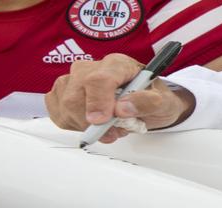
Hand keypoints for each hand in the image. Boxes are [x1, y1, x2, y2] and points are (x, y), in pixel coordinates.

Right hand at [45, 54, 194, 143]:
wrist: (146, 102)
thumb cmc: (152, 98)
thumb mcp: (163, 101)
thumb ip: (147, 102)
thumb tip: (122, 109)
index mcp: (116, 64)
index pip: (98, 80)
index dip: (98, 103)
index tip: (102, 121)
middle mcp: (90, 68)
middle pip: (75, 97)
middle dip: (94, 124)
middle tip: (116, 130)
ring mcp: (72, 79)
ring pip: (65, 107)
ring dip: (87, 127)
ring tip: (109, 126)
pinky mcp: (62, 92)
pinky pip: (58, 113)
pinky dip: (75, 126)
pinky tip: (92, 125)